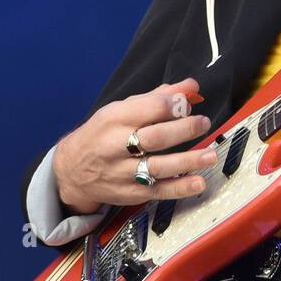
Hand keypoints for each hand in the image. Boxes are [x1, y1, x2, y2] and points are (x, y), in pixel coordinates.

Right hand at [53, 77, 215, 213]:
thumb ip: (157, 98)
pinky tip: (198, 183)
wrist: (71, 172)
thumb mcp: (120, 110)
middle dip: (183, 129)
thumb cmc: (102, 134)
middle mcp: (116, 146)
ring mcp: (122, 172)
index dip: (172, 104)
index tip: (189, 102)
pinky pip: (158, 191)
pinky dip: (180, 188)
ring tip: (210, 154)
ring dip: (188, 161)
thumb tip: (191, 86)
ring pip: (158, 167)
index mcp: (113, 119)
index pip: (147, 109)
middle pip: (154, 137)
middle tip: (203, 123)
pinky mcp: (130, 193)